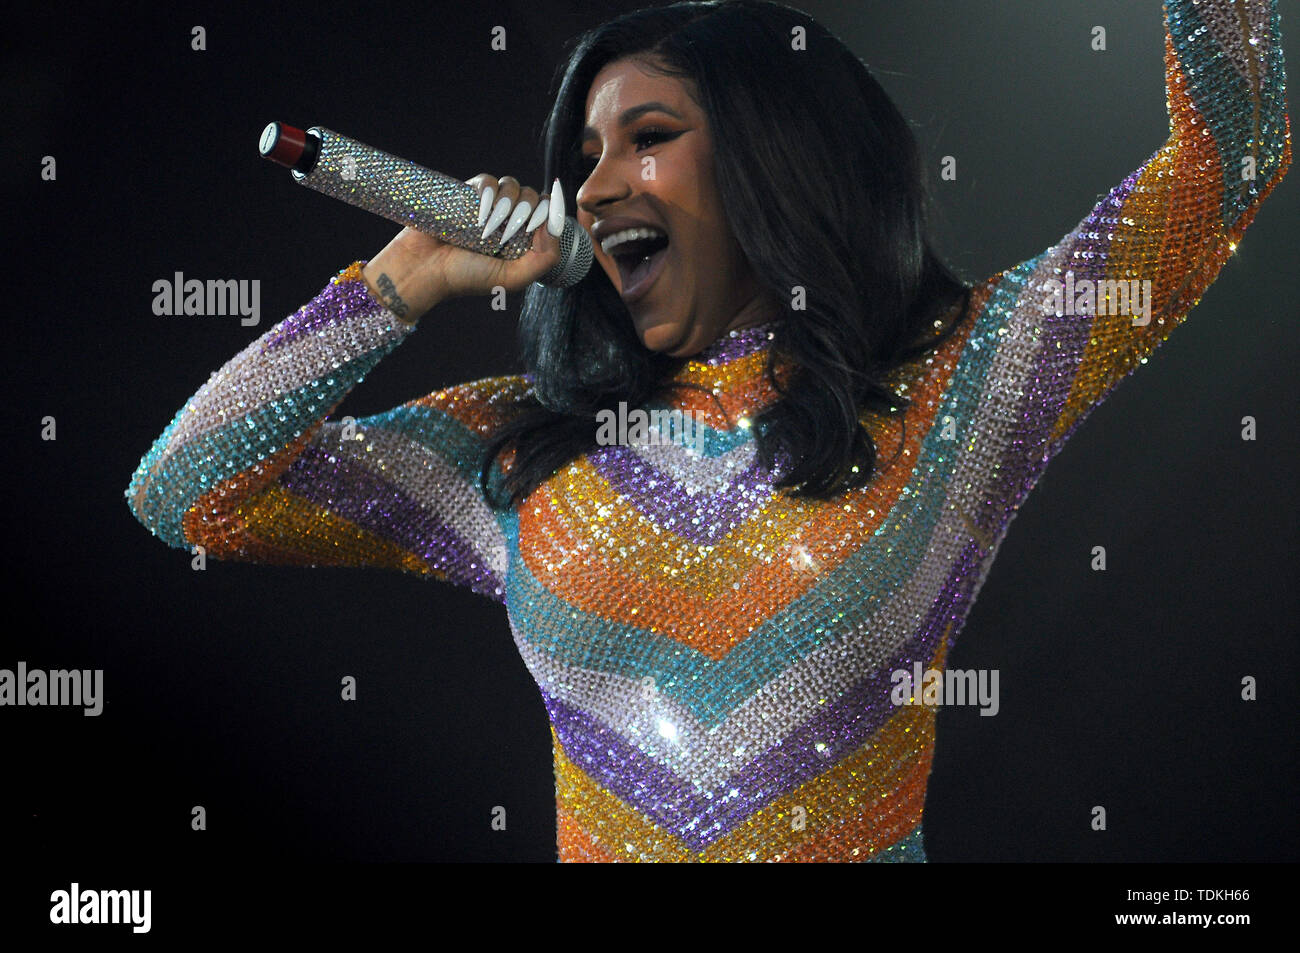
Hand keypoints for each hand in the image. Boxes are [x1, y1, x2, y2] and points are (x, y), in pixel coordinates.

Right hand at [361, 175, 566, 323]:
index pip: (548, 215)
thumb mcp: (512, 279)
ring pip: (513, 185)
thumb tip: (554, 226)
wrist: (423, 268)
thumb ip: (543, 260)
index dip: (548, 215)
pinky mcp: (469, 194)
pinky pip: (488, 181)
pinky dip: (488, 192)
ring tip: (489, 226)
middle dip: (526, 210)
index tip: (534, 227)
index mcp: (523, 241)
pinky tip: (480, 213)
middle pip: (533, 197)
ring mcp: (489, 206)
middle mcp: (509, 222)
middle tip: (507, 232)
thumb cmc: (466, 277)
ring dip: (507, 202)